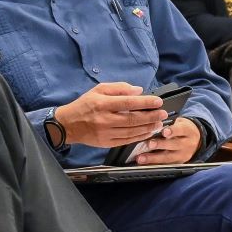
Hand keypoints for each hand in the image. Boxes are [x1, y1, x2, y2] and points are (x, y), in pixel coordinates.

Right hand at [53, 81, 170, 149]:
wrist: (68, 124)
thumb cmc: (85, 105)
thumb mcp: (98, 90)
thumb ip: (119, 88)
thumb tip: (138, 90)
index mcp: (103, 104)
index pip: (128, 103)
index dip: (145, 103)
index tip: (158, 102)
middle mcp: (105, 119)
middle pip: (133, 119)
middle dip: (151, 116)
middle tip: (163, 114)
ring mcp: (106, 133)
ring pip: (132, 131)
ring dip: (148, 128)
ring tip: (158, 123)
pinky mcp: (107, 143)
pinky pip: (127, 140)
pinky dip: (139, 137)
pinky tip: (148, 132)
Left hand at [132, 118, 202, 164]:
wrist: (196, 140)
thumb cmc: (183, 129)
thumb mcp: (180, 122)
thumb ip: (169, 124)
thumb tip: (152, 126)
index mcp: (188, 130)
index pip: (180, 130)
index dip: (172, 131)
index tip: (164, 132)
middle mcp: (187, 144)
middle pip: (174, 145)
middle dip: (160, 145)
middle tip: (149, 144)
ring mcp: (183, 155)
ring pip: (168, 157)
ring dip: (153, 158)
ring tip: (142, 158)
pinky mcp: (179, 163)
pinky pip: (166, 164)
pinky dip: (154, 164)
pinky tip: (145, 164)